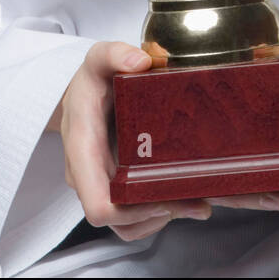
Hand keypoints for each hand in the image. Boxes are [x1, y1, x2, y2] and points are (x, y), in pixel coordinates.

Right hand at [54, 41, 212, 241]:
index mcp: (82, 148)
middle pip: (120, 219)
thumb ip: (114, 53)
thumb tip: (139, 61)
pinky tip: (179, 195)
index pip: (98, 204)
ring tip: (193, 197)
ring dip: (161, 217)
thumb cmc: (91, 81)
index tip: (166, 194)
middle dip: (159, 213)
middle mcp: (87, 175)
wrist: (80, 95)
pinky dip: (157, 214)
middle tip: (197, 198)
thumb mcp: (99, 58)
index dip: (133, 211)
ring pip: (128, 226)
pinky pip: (132, 219)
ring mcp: (100, 186)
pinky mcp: (114, 190)